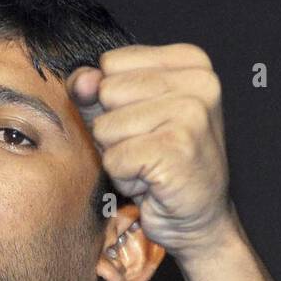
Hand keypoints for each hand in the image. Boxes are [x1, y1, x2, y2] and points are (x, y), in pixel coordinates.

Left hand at [68, 44, 237, 259]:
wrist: (199, 219)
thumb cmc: (160, 164)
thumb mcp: (125, 115)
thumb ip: (97, 90)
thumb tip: (81, 79)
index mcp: (191, 61)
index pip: (111, 63)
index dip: (114, 101)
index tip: (146, 125)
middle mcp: (199, 81)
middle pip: (107, 92)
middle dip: (114, 130)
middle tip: (148, 150)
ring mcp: (192, 114)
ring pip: (106, 127)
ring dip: (119, 156)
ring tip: (150, 165)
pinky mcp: (178, 149)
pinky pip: (115, 159)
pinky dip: (124, 178)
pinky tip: (152, 182)